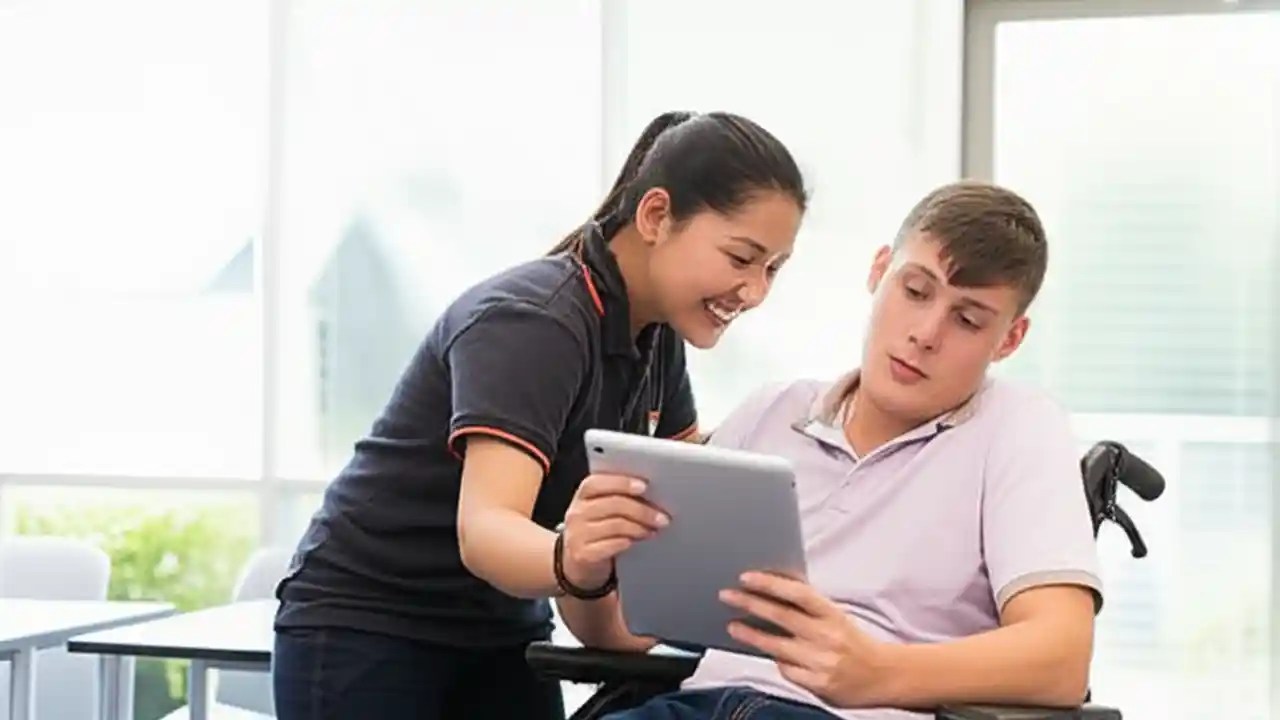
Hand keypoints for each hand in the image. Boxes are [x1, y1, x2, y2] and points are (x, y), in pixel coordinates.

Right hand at [560, 473, 668, 590]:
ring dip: (640, 528)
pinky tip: (636, 542)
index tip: (644, 486)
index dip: (621, 482)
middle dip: (642, 510)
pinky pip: (611, 545)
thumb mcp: (602, 509)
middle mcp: (577, 513)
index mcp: (583, 495)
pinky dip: (628, 542)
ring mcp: (577, 534)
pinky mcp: (583, 555)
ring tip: (653, 530)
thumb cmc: (597, 529)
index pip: (597, 483)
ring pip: (615, 525)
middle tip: (662, 517)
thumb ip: (619, 497)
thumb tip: (652, 494)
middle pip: (613, 504)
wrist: (579, 560)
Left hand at [720, 572, 889, 707]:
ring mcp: (822, 662)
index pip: (797, 594)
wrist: (882, 675)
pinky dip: (777, 661)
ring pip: (777, 646)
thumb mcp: (835, 617)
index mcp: (832, 614)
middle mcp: (827, 636)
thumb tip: (772, 590)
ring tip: (733, 626)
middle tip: (727, 596)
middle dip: (750, 604)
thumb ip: (808, 608)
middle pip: (781, 616)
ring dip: (751, 635)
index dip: (770, 584)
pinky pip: (787, 670)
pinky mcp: (819, 685)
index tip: (746, 578)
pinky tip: (768, 653)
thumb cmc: (852, 642)